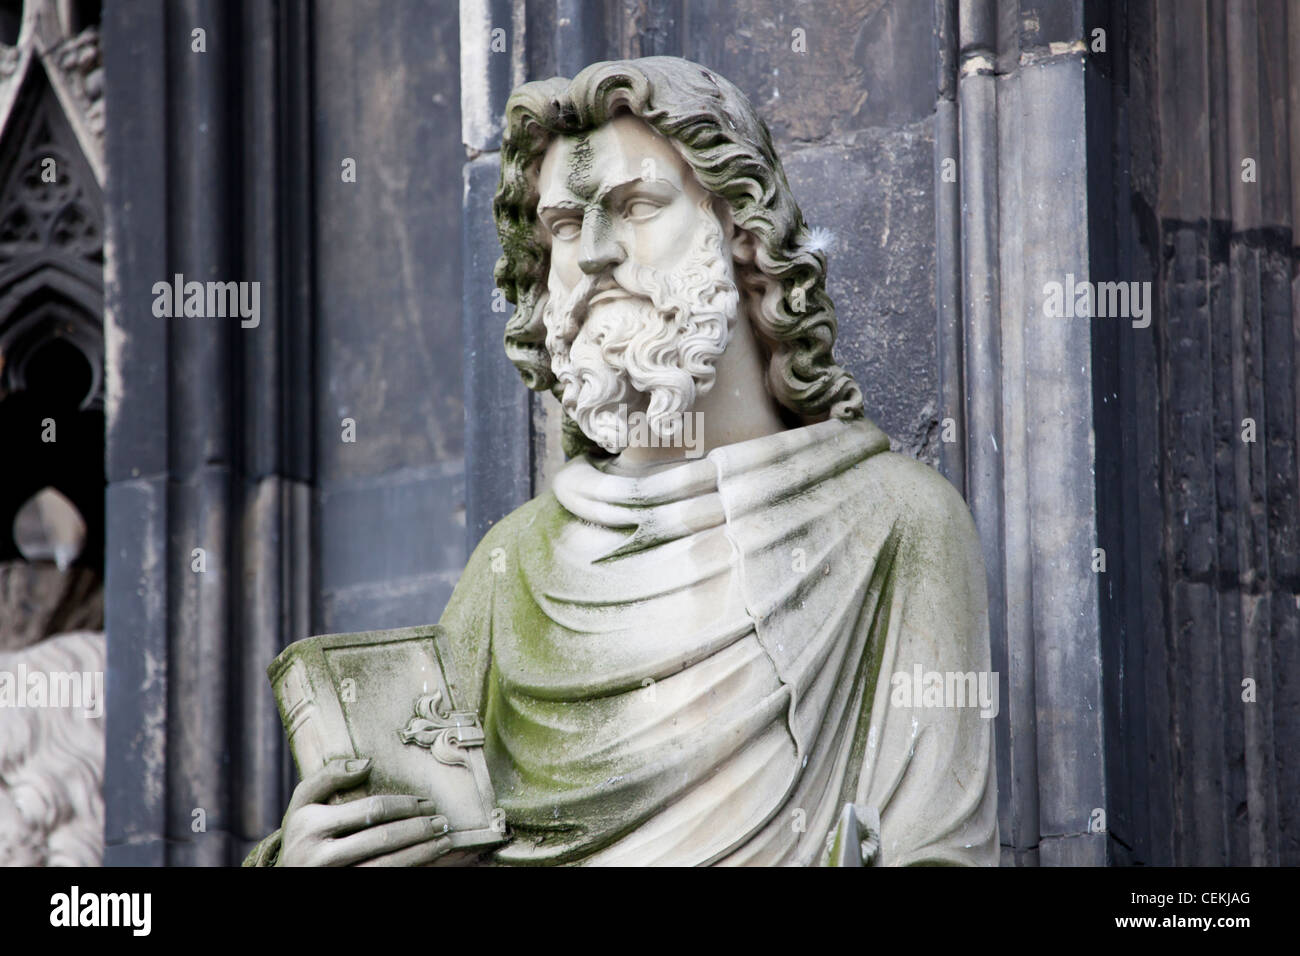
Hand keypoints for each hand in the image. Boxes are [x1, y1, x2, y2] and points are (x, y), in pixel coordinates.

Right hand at [276, 757, 451, 865]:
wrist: (287, 876)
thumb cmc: (302, 834)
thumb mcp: (303, 803)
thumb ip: (329, 776)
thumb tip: (367, 763)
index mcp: (310, 825)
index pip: (371, 810)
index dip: (405, 805)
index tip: (426, 802)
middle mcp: (318, 856)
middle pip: (384, 839)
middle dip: (420, 829)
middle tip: (442, 821)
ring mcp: (332, 877)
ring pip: (388, 865)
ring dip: (423, 852)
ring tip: (444, 840)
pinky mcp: (344, 890)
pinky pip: (385, 878)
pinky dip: (411, 867)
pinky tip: (427, 860)